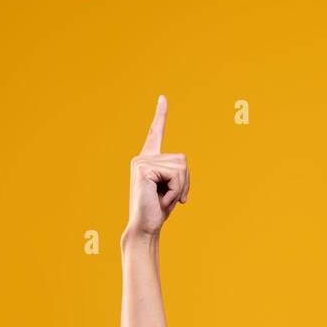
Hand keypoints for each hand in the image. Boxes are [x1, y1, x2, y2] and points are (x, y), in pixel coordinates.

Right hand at [126, 94, 189, 237]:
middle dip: (185, 182)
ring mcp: (141, 161)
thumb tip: (180, 165)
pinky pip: (175, 175)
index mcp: (148, 160)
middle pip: (182, 159)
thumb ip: (177, 174)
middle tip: (172, 199)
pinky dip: (174, 191)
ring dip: (180, 188)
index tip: (162, 98)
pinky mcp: (143, 168)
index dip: (160, 115)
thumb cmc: (157, 212)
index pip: (155, 133)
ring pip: (181, 168)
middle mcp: (143, 157)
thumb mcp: (172, 189)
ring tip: (165, 200)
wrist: (145, 228)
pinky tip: (162, 200)